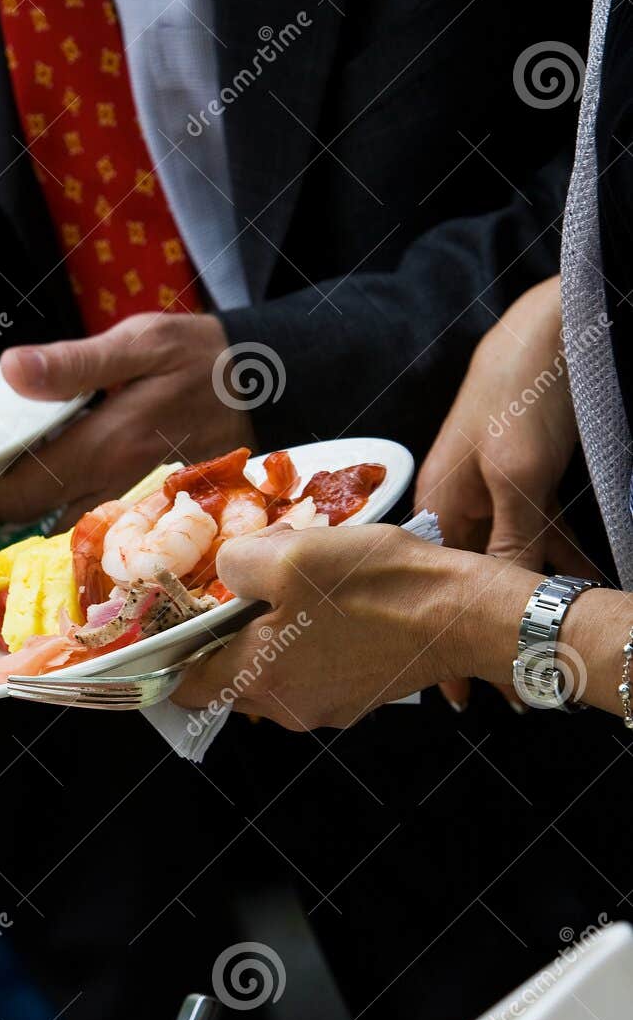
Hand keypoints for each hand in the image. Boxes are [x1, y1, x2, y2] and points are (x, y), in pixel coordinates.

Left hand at [0, 313, 251, 519]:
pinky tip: (31, 498)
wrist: (270, 384)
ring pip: (61, 524)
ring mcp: (133, 499)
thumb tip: (11, 370)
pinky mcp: (145, 501)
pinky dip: (54, 513)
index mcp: (109, 445)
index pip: (23, 487)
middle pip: (35, 516)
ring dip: (19, 518)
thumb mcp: (141, 343)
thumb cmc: (203, 357)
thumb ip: (75, 363)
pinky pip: (91, 520)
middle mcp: (118, 484)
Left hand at [172, 523, 536, 731]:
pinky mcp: (355, 698)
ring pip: (269, 673)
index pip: (184, 684)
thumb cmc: (377, 584)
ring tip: (291, 588)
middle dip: (224, 634)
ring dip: (267, 635)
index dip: (172, 649)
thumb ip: (234, 564)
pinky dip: (305, 643)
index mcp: (258, 676)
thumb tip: (223, 575)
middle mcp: (286, 705)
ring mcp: (325, 707)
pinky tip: (328, 605)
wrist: (463, 614)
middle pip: (226, 678)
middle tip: (239, 586)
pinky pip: (310, 672)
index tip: (177, 615)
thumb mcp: (290, 552)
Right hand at [415, 276, 596, 707]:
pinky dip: (555, 564)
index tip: (461, 696)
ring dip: (528, 602)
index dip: (448, 641)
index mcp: (437, 505)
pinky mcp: (519, 478)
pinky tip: (582, 588)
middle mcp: (455, 502)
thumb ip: (511, 542)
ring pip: (506, 561)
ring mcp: (488, 489)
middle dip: (489, 634)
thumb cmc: (523, 391)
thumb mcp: (519, 477)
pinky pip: (533, 534)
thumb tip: (503, 603)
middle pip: (469, 582)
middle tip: (517, 688)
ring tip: (548, 653)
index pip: (436, 591)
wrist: (555, 323)